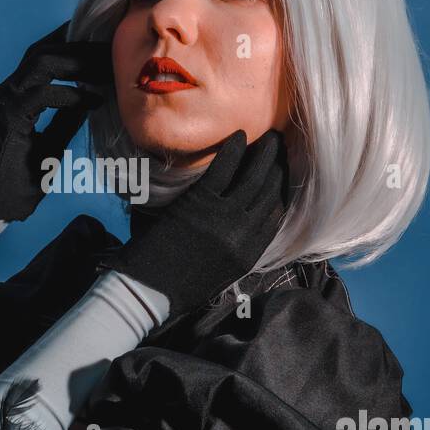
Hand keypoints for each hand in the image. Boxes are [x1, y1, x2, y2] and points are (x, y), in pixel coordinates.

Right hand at [0, 20, 111, 220]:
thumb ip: (66, 118)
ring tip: (107, 65)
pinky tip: (94, 98)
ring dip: (77, 61)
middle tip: (111, 47)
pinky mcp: (6, 118)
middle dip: (79, 46)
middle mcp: (4, 92)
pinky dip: (70, 93)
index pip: (41, 56)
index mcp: (12, 95)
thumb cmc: (20, 180)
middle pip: (42, 51)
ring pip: (40, 63)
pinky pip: (41, 94)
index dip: (72, 46)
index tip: (103, 47)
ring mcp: (2, 102)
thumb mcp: (51, 143)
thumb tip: (89, 97)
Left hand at [109, 128, 290, 316]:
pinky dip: (233, 150)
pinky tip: (237, 135)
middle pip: (271, 192)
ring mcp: (224, 219)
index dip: (282, 188)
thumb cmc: (176, 285)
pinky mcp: (200, 205)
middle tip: (279, 145)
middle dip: (278, 165)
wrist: (147, 293)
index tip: (282, 170)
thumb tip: (243, 221)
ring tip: (269, 136)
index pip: (276, 214)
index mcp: (250, 254)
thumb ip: (236, 247)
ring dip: (264, 153)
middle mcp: (244, 235)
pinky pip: (224, 170)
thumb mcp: (219, 273)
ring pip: (254, 178)